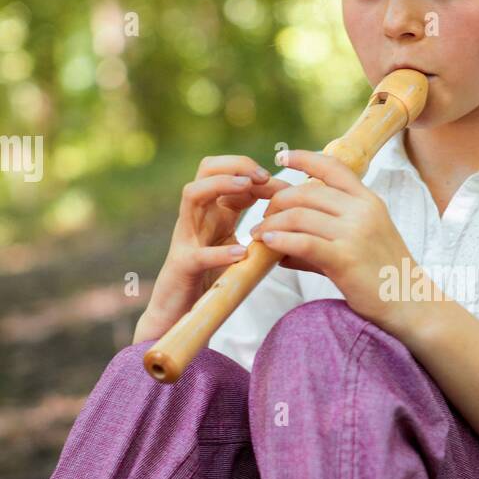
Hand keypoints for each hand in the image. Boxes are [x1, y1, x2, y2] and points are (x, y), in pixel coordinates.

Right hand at [142, 154, 283, 333]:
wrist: (180, 313)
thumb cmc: (214, 278)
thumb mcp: (243, 248)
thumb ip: (263, 233)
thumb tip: (297, 222)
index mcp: (214, 211)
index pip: (231, 173)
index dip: (257, 172)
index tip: (283, 184)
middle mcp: (197, 216)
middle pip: (206, 169)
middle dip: (237, 165)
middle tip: (264, 177)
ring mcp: (186, 237)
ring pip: (192, 194)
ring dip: (221, 184)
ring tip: (248, 188)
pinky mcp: (182, 265)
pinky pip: (198, 254)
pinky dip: (220, 253)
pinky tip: (242, 253)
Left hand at [248, 149, 426, 336]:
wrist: (411, 303)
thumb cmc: (383, 276)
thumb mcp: (359, 244)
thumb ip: (322, 238)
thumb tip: (281, 246)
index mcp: (368, 201)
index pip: (333, 167)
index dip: (304, 158)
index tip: (282, 157)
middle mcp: (362, 211)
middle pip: (306, 192)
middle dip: (277, 201)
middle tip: (263, 217)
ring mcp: (355, 233)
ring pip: (299, 215)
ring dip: (272, 223)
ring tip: (259, 234)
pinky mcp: (345, 258)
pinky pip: (303, 242)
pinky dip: (280, 240)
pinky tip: (268, 243)